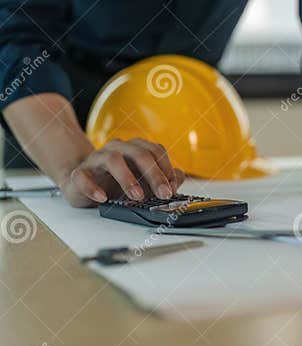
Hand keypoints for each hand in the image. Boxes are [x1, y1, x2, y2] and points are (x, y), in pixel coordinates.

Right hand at [60, 138, 184, 207]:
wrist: (85, 184)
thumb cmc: (118, 181)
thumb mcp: (145, 181)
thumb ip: (165, 178)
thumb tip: (178, 179)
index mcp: (135, 148)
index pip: (155, 151)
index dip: (166, 168)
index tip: (172, 187)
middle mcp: (117, 149)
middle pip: (139, 153)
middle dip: (154, 175)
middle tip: (163, 194)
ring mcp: (97, 159)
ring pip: (113, 160)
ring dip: (127, 178)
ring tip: (137, 196)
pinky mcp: (80, 173)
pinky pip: (83, 177)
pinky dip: (93, 188)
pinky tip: (102, 198)